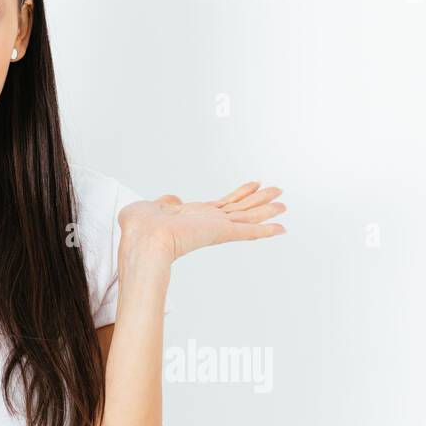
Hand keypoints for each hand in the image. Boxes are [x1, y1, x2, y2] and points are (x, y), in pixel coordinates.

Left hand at [119, 181, 286, 264]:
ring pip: (248, 216)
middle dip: (259, 200)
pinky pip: (248, 231)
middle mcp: (208, 222)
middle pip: (241, 208)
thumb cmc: (140, 228)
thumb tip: (172, 200)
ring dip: (267, 210)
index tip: (253, 186)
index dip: (238, 194)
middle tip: (279, 192)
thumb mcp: (150, 207)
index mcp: (194, 216)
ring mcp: (216, 228)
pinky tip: (281, 228)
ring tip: (284, 204)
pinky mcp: (220, 233)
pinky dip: (265, 230)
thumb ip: (165, 203)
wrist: (143, 240)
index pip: (222, 204)